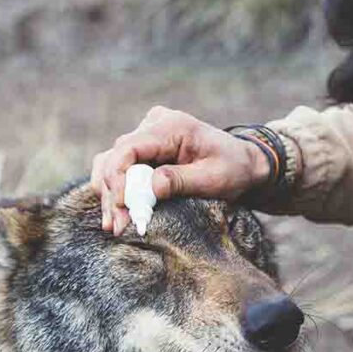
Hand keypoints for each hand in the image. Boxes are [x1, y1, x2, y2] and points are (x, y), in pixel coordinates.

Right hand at [90, 105, 271, 234]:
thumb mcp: (213, 178)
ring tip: (114, 225)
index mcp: (171, 126)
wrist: (243, 163)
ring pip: (110, 163)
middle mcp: (153, 124)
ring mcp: (145, 135)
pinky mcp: (143, 149)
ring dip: (109, 194)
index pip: (128, 148)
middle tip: (117, 226)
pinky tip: (116, 214)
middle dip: (113, 193)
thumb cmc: (233, 169)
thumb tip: (150, 188)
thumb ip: (180, 181)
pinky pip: (118, 168)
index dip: (118, 177)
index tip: (121, 206)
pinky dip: (115, 190)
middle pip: (115, 158)